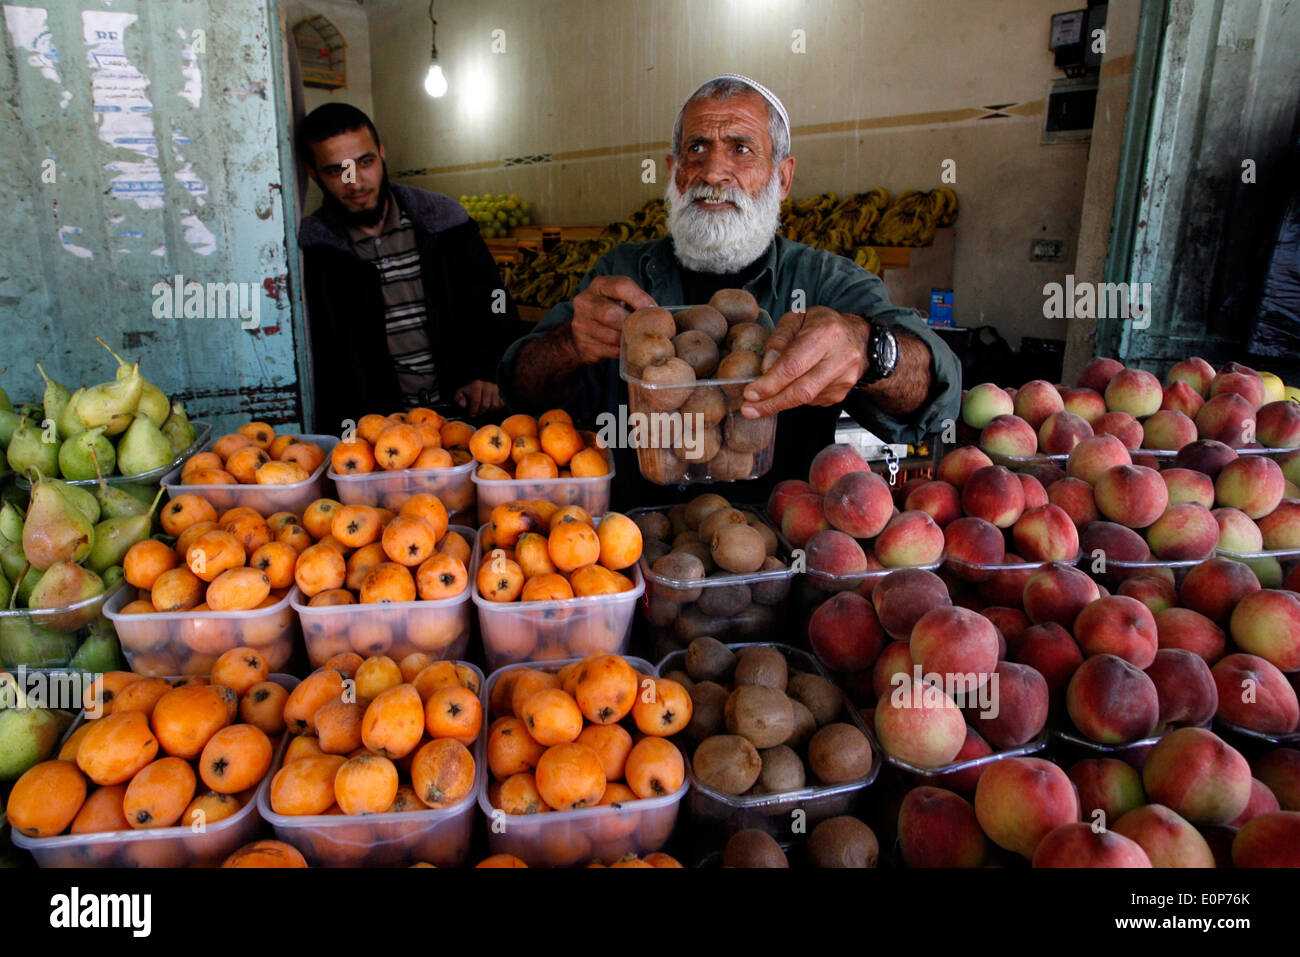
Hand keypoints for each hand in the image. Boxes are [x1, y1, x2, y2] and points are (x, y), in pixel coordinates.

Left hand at [454, 380, 503, 415]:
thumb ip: (459, 398)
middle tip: (477, 413)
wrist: (477, 387)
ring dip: (488, 411)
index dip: (474, 410)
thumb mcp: (460, 393)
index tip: (471, 414)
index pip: (477, 401)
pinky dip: (494, 409)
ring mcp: (495, 389)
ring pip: (494, 405)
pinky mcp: (500, 393)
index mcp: (477, 384)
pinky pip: (500, 405)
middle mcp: (487, 385)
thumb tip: (464, 405)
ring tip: (482, 410)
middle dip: (480, 411)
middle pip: (486, 404)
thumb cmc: (468, 392)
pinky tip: (488, 408)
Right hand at [569, 275, 657, 363]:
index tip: (652, 309)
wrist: (581, 334)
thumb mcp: (619, 298)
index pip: (620, 286)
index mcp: (598, 285)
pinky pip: (610, 351)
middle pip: (611, 313)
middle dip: (632, 323)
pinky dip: (624, 351)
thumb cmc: (609, 311)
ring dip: (629, 340)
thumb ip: (636, 300)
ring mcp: (581, 325)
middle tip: (645, 328)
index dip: (640, 298)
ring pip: (611, 336)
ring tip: (639, 339)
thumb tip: (657, 313)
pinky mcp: (584, 345)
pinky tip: (629, 349)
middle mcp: (585, 302)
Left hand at [740, 306, 870, 417]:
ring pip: (804, 399)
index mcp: (826, 333)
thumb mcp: (798, 318)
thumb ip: (779, 339)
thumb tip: (766, 367)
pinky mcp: (841, 394)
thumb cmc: (825, 325)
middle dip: (771, 403)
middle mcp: (840, 358)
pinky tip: (790, 390)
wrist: (861, 339)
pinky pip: (812, 401)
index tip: (750, 393)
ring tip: (761, 403)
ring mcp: (844, 380)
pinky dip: (796, 399)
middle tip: (748, 409)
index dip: (770, 383)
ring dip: (779, 403)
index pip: (793, 365)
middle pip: (800, 390)